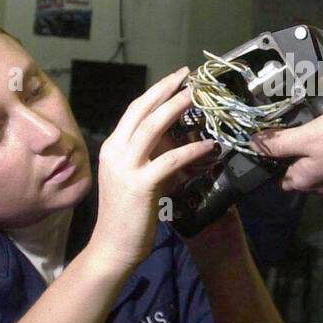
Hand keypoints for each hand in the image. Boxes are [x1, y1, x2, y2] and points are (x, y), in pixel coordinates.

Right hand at [88, 67, 217, 277]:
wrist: (113, 247)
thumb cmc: (128, 214)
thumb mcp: (136, 176)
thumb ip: (152, 156)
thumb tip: (180, 138)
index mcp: (112, 147)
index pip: (135, 110)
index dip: (157, 92)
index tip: (176, 79)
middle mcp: (115, 151)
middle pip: (142, 110)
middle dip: (166, 89)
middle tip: (188, 75)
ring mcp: (126, 167)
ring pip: (153, 127)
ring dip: (177, 108)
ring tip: (198, 96)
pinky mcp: (140, 185)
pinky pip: (171, 159)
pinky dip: (192, 150)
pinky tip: (210, 145)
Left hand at [250, 106, 322, 194]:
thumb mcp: (309, 135)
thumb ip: (280, 142)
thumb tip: (252, 144)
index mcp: (302, 180)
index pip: (277, 171)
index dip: (275, 152)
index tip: (280, 132)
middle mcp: (317, 186)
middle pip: (297, 166)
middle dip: (298, 147)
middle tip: (304, 124)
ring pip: (317, 161)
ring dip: (317, 145)